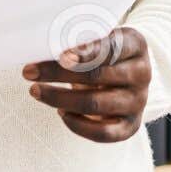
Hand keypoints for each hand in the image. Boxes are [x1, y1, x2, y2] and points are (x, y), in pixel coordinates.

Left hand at [22, 26, 150, 142]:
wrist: (126, 77)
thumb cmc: (103, 54)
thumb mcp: (98, 38)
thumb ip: (79, 40)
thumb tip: (40, 47)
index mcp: (135, 45)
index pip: (112, 48)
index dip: (86, 53)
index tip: (61, 56)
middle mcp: (142, 74)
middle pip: (97, 76)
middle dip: (58, 73)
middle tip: (28, 72)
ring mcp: (138, 102)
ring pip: (96, 104)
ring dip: (60, 99)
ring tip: (36, 91)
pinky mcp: (131, 126)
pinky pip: (103, 133)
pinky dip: (78, 125)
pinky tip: (60, 112)